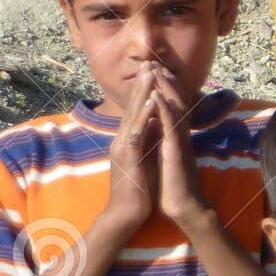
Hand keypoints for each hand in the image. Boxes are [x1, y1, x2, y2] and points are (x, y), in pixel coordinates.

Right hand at [104, 65, 159, 231]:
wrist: (127, 212)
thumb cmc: (138, 187)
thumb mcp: (144, 158)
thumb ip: (146, 140)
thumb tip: (153, 124)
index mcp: (128, 139)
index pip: (135, 110)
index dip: (143, 91)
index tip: (153, 71)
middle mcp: (122, 139)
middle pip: (132, 107)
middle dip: (141, 85)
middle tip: (149, 63)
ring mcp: (123, 147)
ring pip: (133, 115)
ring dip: (141, 94)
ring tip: (150, 74)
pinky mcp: (129, 157)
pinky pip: (136, 133)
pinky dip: (144, 116)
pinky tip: (151, 102)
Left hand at [150, 68, 207, 231]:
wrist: (184, 208)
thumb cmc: (173, 187)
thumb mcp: (166, 160)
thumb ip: (164, 143)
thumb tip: (158, 130)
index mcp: (175, 138)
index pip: (171, 108)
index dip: (164, 89)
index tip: (156, 71)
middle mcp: (180, 136)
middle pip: (175, 103)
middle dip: (165, 82)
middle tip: (156, 62)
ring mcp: (179, 142)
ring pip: (174, 110)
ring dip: (166, 89)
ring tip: (158, 70)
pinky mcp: (176, 152)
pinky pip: (171, 127)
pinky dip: (165, 110)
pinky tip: (159, 97)